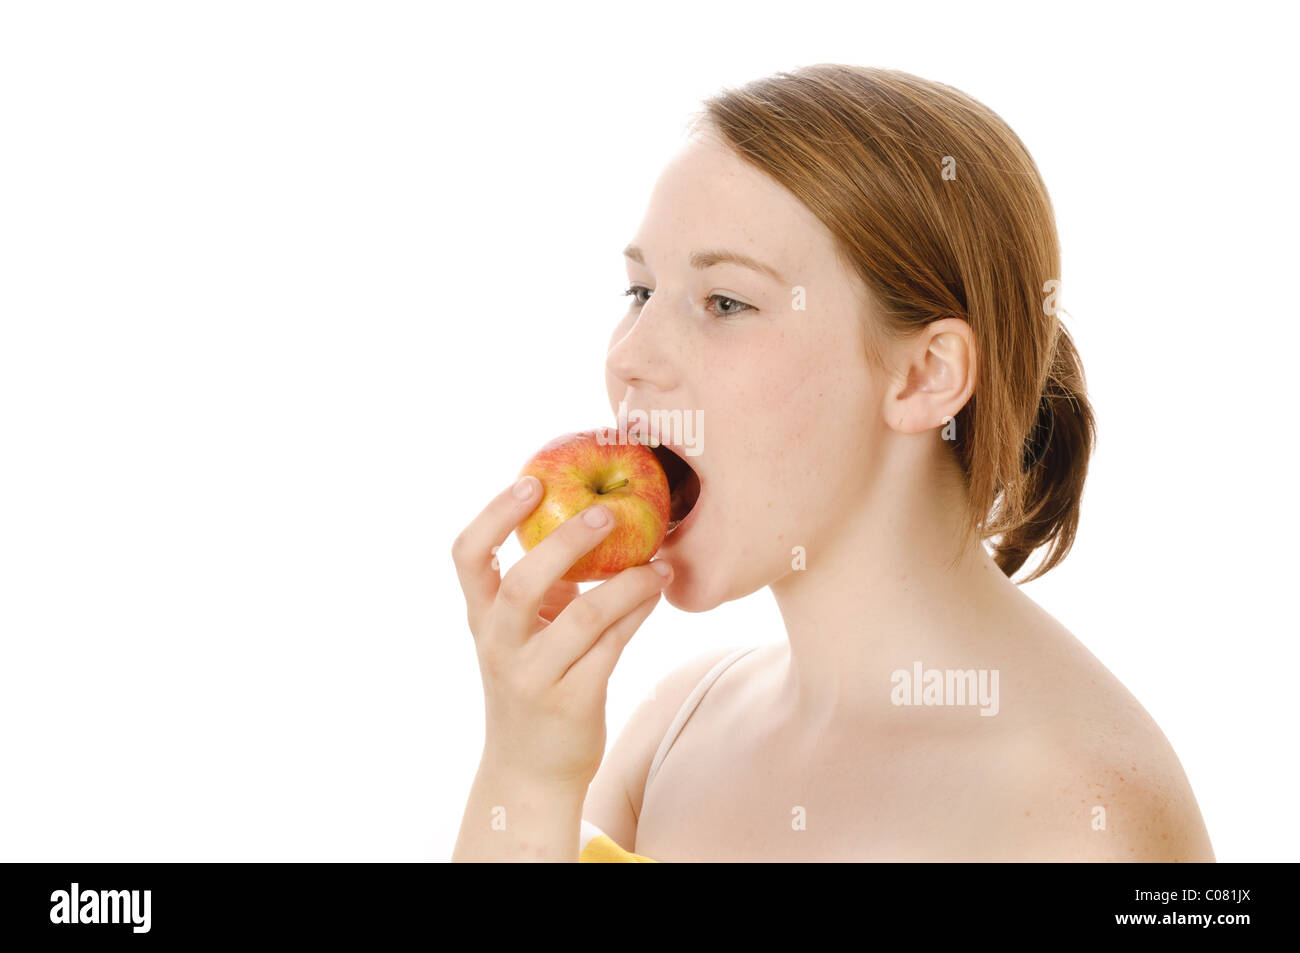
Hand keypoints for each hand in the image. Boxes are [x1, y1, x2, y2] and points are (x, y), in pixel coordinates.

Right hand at [451, 474, 672, 791]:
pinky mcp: (572, 702)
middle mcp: (500, 646)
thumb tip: (591, 519)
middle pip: (522, 583)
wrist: (530, 770)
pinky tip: (656, 590)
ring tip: (656, 560)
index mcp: (482, 618)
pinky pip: (612, 646)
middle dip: (565, 542)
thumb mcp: (522, 633)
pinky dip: (638, 612)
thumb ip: (547, 586)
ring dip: (626, 582)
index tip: (530, 481)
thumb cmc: (532, 682)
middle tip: (606, 513)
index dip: (494, 515)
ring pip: (582, 617)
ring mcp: (534, 677)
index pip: (468, 556)